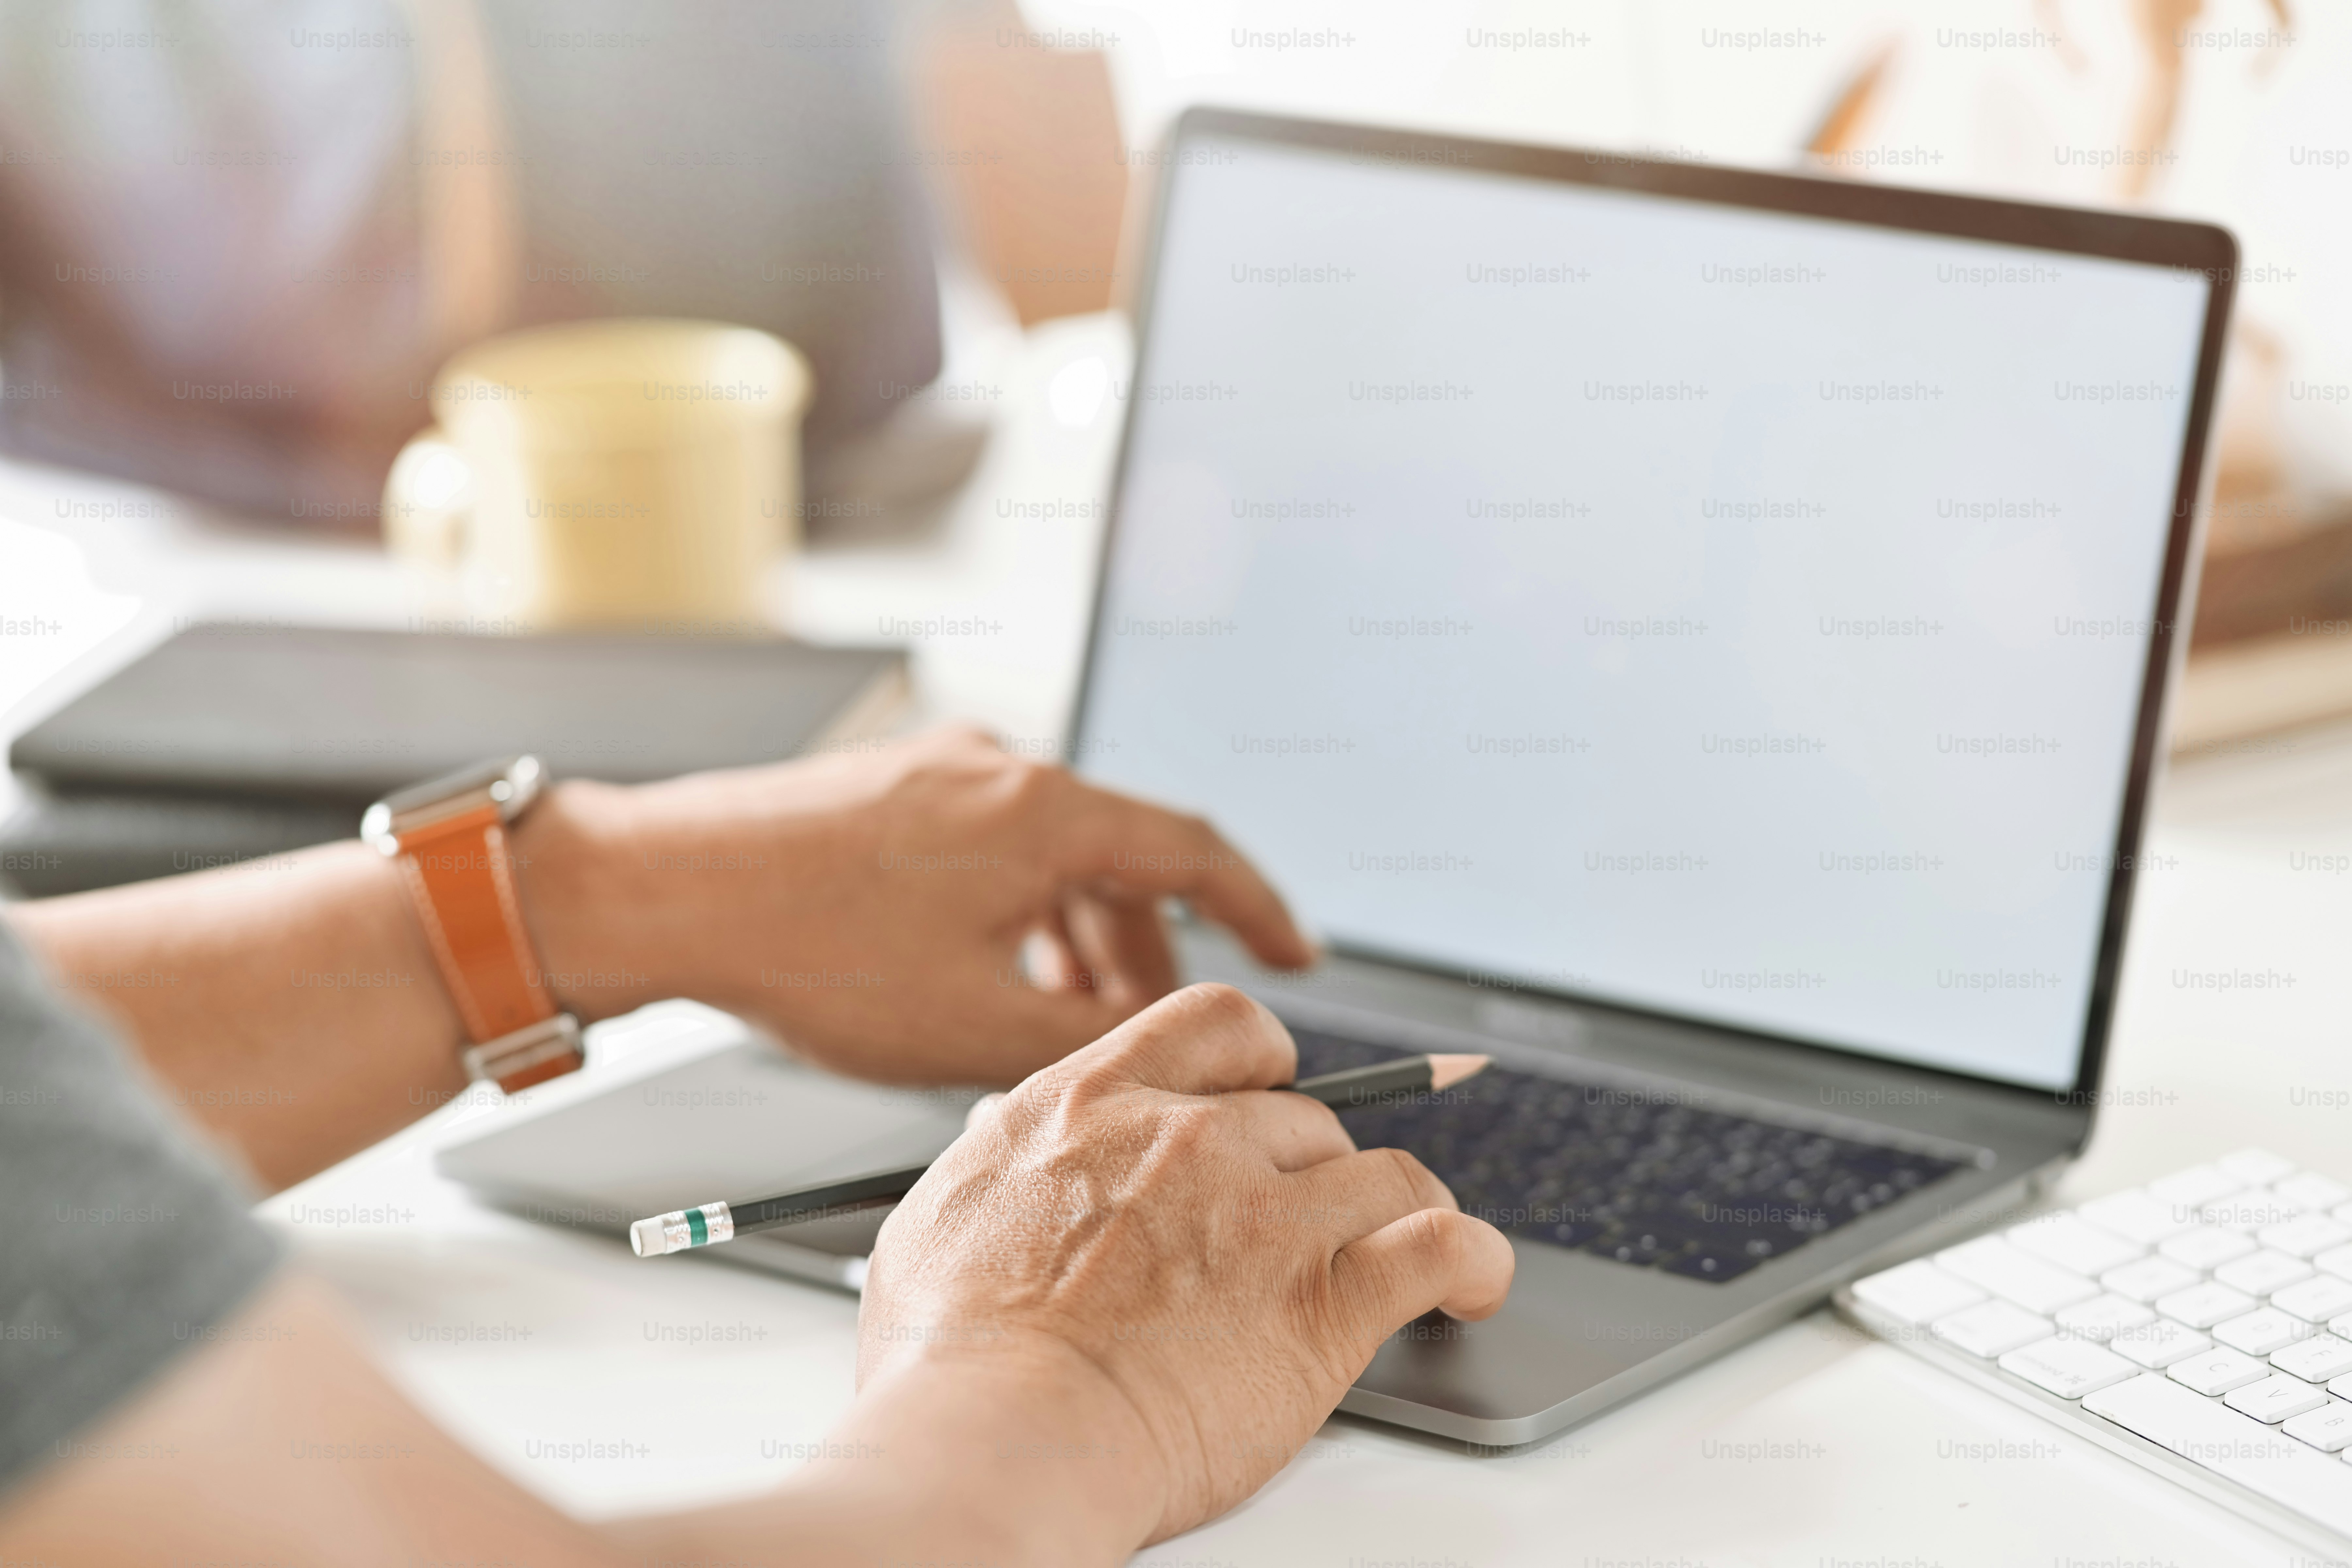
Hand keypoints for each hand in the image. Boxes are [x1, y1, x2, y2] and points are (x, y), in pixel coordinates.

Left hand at [515, 725, 1315, 1083]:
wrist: (659, 893)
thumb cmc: (805, 953)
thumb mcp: (973, 1025)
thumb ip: (1086, 1036)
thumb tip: (1156, 1046)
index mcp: (1042, 812)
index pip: (1192, 852)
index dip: (1258, 909)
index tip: (1296, 954)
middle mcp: (1000, 768)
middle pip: (1119, 858)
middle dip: (1148, 951)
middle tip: (1160, 1030)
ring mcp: (941, 770)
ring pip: (1049, 857)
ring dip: (1074, 937)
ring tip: (1062, 1016)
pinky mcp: (891, 788)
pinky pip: (989, 848)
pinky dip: (1014, 911)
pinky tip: (985, 974)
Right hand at [838, 983, 1515, 1553]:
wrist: (1003, 1439)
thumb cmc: (952, 1356)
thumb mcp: (944, 1215)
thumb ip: (1001, 1164)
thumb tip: (1010, 1139)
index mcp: (1099, 1105)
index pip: (1217, 1025)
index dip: (1261, 1057)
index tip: (1271, 1089)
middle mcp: (1192, 1140)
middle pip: (1302, 1117)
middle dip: (1309, 1167)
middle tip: (1302, 1225)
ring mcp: (1267, 1217)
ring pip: (1385, 1173)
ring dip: (1401, 1205)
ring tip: (1407, 1241)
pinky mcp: (1325, 1305)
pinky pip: (1444, 1248)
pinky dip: (1475, 1259)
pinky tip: (1475, 1281)